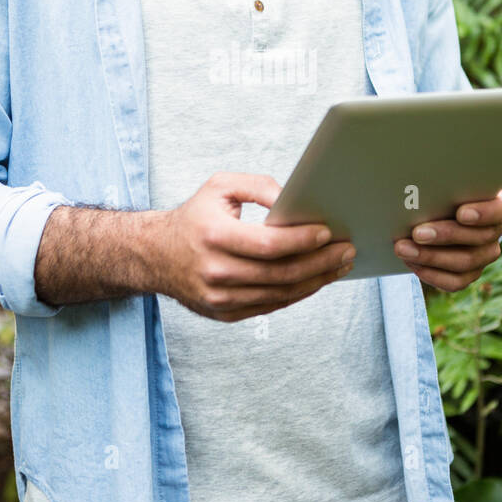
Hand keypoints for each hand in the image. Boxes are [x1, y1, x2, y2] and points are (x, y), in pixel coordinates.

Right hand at [152, 172, 353, 321]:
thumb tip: (294, 201)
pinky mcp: (223, 314)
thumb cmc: (194, 216)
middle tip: (347, 251)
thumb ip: (259, 186)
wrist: (154, 255)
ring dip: (315, 282)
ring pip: (279, 295)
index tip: (328, 232)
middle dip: (320, 263)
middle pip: (280, 274)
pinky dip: (296, 294)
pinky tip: (316, 280)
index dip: (301, 240)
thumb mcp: (220, 186)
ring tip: (339, 266)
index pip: (268, 244)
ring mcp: (218, 298)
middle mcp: (215, 271)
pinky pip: (269, 306)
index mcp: (214, 236)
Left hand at [393, 190, 501, 291]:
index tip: (460, 213)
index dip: (484, 213)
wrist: (431, 215)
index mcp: (498, 206)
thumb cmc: (440, 193)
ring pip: (465, 262)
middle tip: (417, 232)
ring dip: (431, 256)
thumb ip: (442, 187)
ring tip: (403, 248)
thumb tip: (418, 185)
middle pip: (479, 238)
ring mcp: (484, 256)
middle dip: (445, 236)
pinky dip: (431, 273)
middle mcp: (494, 233)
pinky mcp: (469, 275)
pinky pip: (454, 282)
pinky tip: (412, 262)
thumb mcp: (444, 186)